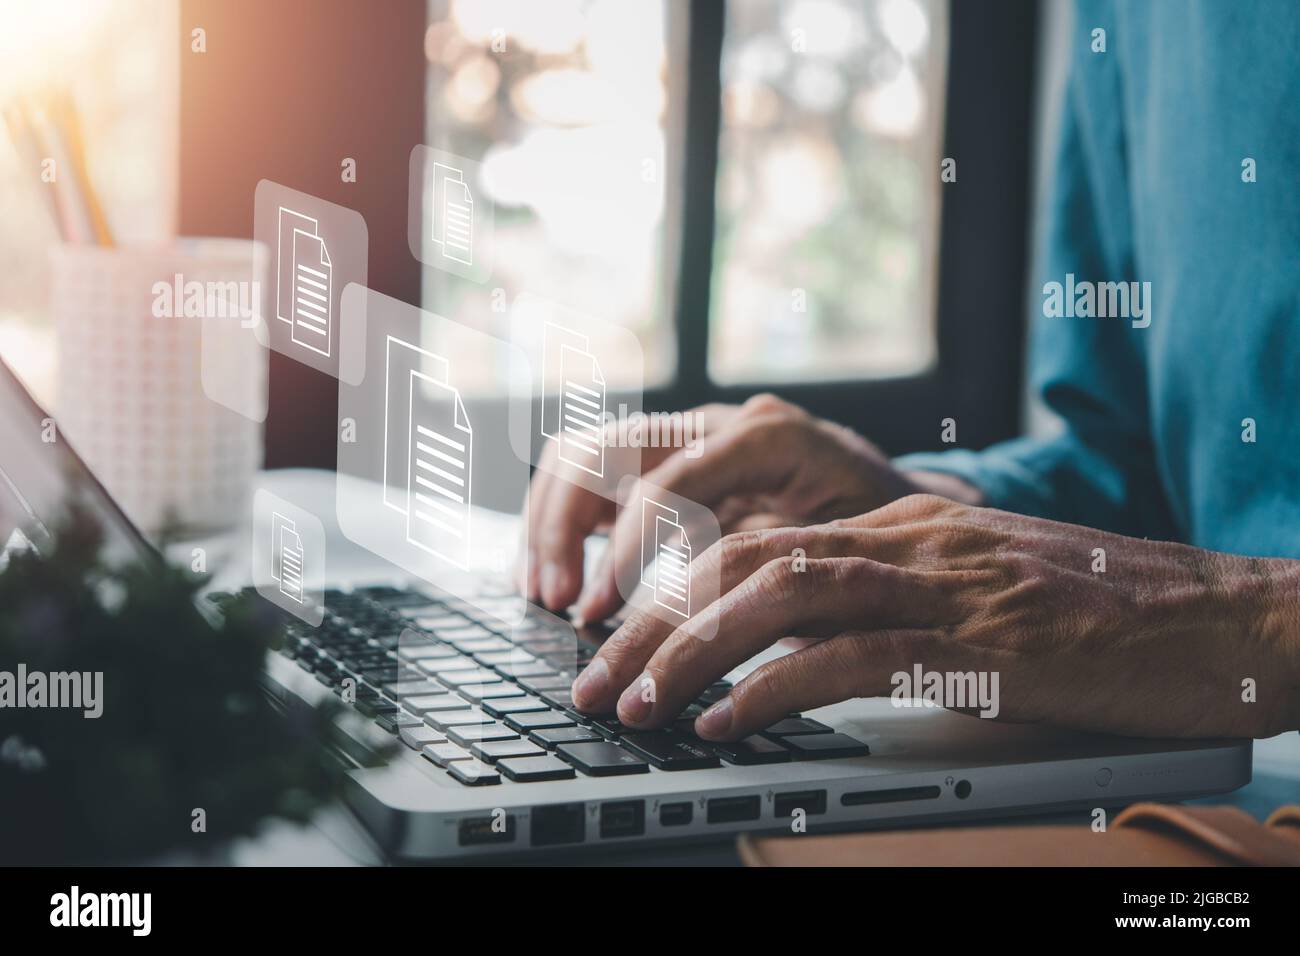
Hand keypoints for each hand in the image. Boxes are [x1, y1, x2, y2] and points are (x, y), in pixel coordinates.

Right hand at [520, 393, 951, 618]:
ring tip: (546, 595)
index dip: (626, 549)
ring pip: (586, 453)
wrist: (904, 512)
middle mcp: (720, 422)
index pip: (666, 480)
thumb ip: (769, 580)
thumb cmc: (881, 543)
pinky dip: (566, 524)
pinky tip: (556, 578)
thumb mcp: (841, 562)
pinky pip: (596, 475)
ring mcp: (691, 435)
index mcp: (767, 437)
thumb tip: (689, 632)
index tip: (601, 610)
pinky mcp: (671, 461)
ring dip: (552, 523)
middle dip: (566, 526)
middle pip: (605, 449)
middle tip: (561, 602)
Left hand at [571, 495, 1299, 739]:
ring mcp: (943, 582)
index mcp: (899, 526)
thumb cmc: (1098, 619)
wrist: (1217, 617)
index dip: (672, 583)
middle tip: (594, 677)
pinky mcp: (980, 639)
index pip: (755, 536)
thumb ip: (889, 612)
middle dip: (652, 618)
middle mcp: (907, 539)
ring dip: (690, 650)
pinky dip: (773, 690)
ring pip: (779, 593)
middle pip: (743, 558)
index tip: (618, 633)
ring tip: (635, 704)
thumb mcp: (973, 599)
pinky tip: (725, 724)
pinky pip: (850, 656)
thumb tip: (790, 660)